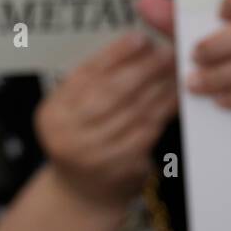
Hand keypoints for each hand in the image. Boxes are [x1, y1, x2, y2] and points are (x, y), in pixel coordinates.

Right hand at [35, 32, 177, 206]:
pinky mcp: (120, 167)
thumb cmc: (85, 137)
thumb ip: (96, 81)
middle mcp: (67, 134)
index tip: (140, 38)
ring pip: (135, 111)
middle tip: (167, 51)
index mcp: (53, 112)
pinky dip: (164, 111)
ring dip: (160, 87)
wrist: (82, 192)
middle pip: (111, 92)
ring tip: (176, 69)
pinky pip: (148, 131)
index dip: (116, 54)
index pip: (86, 74)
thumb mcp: (75, 109)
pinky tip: (175, 96)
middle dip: (143, 68)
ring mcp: (93, 154)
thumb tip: (138, 43)